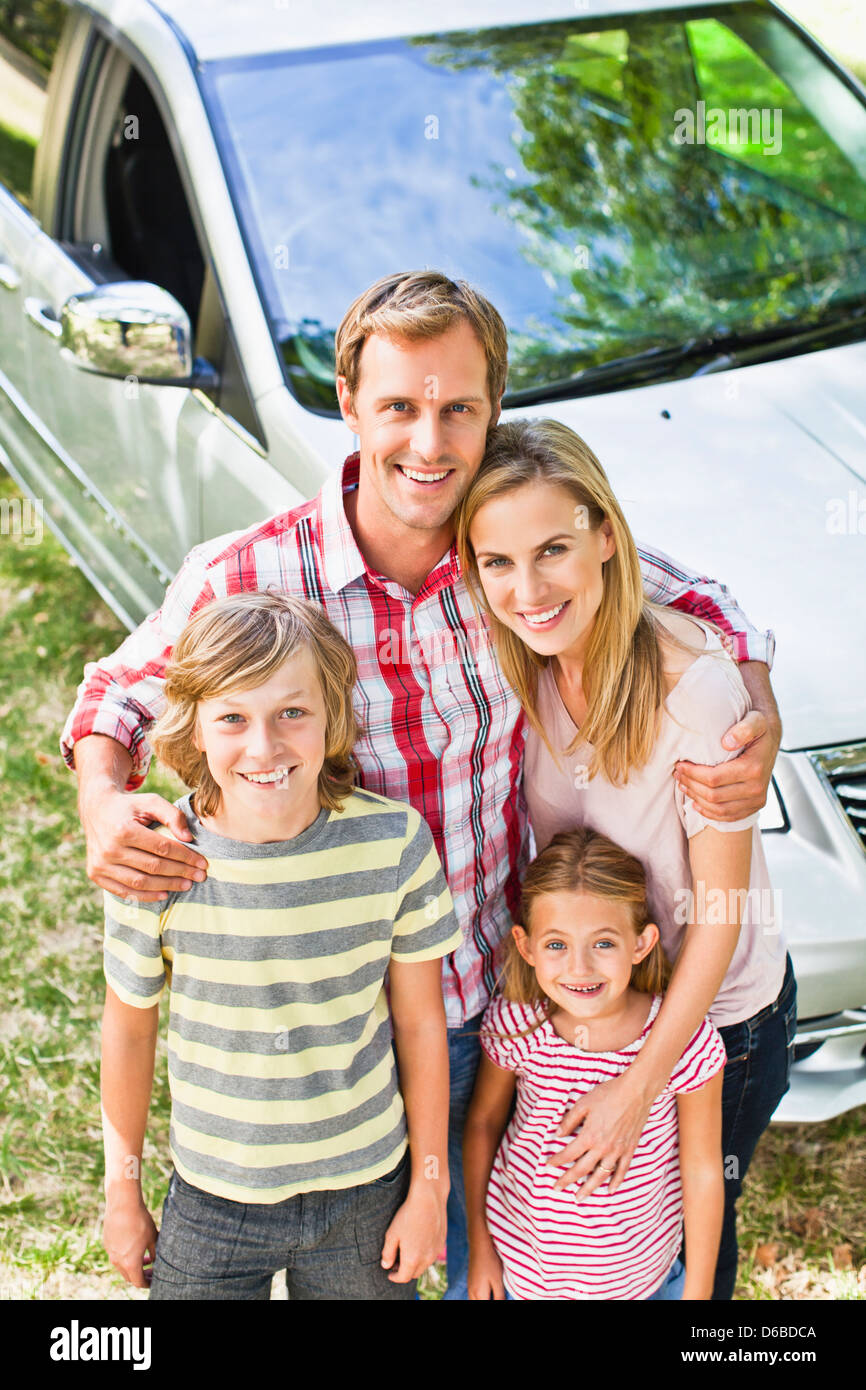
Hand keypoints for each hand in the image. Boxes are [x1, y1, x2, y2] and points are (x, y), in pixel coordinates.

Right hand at [80, 786, 207, 900]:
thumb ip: (173, 815)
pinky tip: (164, 894)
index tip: (203, 863)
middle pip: (153, 867)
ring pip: (140, 882)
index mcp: (123, 829)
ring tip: (186, 885)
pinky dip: (146, 896)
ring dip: (167, 886)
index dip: (186, 856)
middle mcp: (109, 848)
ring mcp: (100, 864)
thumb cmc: (129, 806)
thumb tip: (189, 838)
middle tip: (200, 876)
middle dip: (181, 872)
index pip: (162, 848)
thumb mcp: (151, 801)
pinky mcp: (95, 874)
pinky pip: (124, 891)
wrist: (96, 809)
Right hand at [104, 1195, 158, 1287]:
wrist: (123, 1205)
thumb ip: (155, 1253)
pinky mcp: (107, 1243)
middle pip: (129, 1276)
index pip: (138, 1282)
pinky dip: (125, 1255)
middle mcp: (118, 1261)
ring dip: (133, 1265)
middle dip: (141, 1275)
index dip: (148, 1283)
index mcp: (130, 1263)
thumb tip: (155, 1260)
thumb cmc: (140, 1221)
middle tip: (151, 1269)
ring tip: (144, 1257)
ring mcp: (110, 1252)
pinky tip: (133, 1245)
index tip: (154, 1279)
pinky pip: (116, 1254)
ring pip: (122, 1266)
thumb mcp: (153, 1238)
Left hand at [380, 1182, 446, 1282]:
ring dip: (415, 1264)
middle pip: (414, 1273)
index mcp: (412, 1259)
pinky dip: (424, 1254)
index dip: (395, 1277)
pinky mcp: (442, 1242)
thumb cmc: (407, 1216)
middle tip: (396, 1263)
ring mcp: (436, 1251)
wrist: (428, 1200)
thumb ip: (387, 1253)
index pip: (403, 1278)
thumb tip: (386, 1265)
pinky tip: (418, 1242)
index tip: (389, 1273)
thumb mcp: (392, 1234)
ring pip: (424, 1265)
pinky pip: (432, 1254)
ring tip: (407, 1252)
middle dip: (405, 1272)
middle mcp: (426, 1259)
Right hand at [468, 1236, 506, 1300]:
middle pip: (478, 1304)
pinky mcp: (470, 1282)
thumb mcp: (498, 1280)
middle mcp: (472, 1293)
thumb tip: (501, 1304)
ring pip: (474, 1301)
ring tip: (492, 1296)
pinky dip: (480, 1298)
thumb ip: (499, 1296)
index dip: (495, 1303)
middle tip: (497, 1297)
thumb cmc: (490, 1262)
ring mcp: (469, 1287)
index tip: (500, 1298)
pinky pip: (473, 1296)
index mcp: (479, 1295)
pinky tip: (486, 1293)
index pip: (486, 1306)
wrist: (479, 1246)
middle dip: (487, 1301)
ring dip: (483, 1300)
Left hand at [545, 1071, 652, 1200]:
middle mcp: (602, 1148)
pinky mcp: (629, 1150)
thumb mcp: (583, 1103)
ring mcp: (617, 1151)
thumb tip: (558, 1134)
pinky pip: (622, 1171)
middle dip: (567, 1180)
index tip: (548, 1165)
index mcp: (589, 1136)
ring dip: (588, 1188)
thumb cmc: (608, 1094)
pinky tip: (609, 1190)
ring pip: (600, 1175)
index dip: (557, 1161)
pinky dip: (615, 1182)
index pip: (568, 1154)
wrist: (635, 1092)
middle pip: (581, 1169)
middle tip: (557, 1188)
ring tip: (579, 1197)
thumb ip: (569, 1120)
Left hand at [675, 708, 778, 821]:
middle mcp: (757, 788)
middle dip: (691, 785)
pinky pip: (728, 817)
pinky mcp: (755, 807)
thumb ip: (744, 728)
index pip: (714, 778)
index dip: (693, 774)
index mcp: (754, 768)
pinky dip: (709, 813)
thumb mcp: (755, 720)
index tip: (679, 765)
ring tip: (683, 786)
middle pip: (714, 795)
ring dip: (696, 799)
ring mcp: (757, 800)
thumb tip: (727, 742)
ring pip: (719, 809)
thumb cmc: (758, 728)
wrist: (771, 739)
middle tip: (678, 774)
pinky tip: (696, 803)